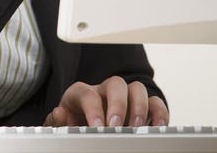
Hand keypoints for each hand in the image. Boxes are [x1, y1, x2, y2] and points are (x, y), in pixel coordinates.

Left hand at [43, 77, 169, 126]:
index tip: (97, 126)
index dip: (93, 108)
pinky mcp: (142, 110)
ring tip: (137, 128)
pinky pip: (155, 103)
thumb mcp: (61, 126)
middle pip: (115, 84)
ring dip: (140, 107)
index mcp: (81, 94)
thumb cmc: (73, 126)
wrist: (85, 131)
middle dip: (118, 104)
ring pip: (137, 88)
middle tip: (117, 126)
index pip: (87, 93)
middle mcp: (103, 92)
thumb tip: (60, 113)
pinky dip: (159, 113)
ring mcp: (124, 98)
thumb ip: (57, 122)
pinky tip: (157, 127)